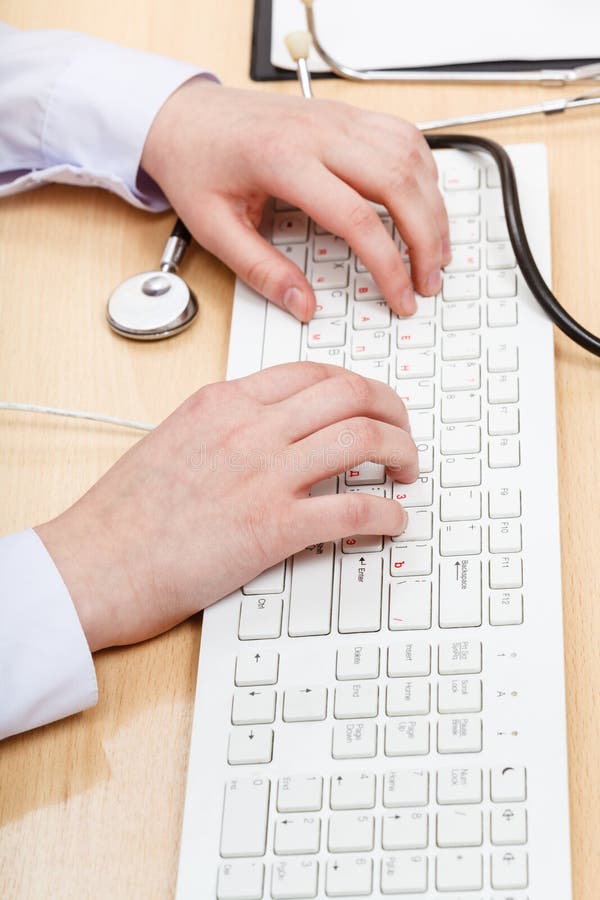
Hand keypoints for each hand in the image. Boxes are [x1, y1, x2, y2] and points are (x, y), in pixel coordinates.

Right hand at [36, 364, 415, 651]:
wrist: (96, 562)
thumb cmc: (126, 513)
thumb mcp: (176, 440)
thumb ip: (228, 426)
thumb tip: (275, 431)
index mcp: (224, 402)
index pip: (313, 372)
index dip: (357, 385)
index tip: (370, 403)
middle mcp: (249, 428)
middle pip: (350, 393)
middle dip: (392, 409)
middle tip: (402, 432)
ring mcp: (264, 474)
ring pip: (363, 437)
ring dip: (401, 451)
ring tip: (406, 470)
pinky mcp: (274, 527)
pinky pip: (354, 508)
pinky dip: (387, 512)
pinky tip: (393, 520)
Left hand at [141, 80, 449, 321]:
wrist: (185, 115)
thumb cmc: (198, 165)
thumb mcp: (215, 229)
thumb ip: (261, 271)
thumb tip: (303, 306)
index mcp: (284, 161)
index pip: (358, 219)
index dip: (389, 266)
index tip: (401, 298)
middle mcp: (319, 133)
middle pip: (399, 183)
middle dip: (427, 240)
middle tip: (430, 282)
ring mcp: (337, 118)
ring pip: (410, 155)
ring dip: (433, 206)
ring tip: (437, 251)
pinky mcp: (345, 115)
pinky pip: (404, 136)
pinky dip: (425, 172)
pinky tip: (425, 204)